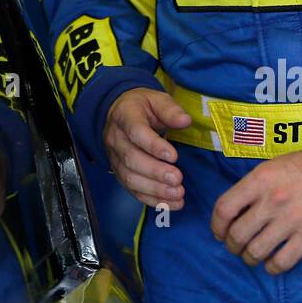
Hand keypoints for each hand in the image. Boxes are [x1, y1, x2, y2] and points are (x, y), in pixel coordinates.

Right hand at [103, 88, 191, 208]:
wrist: (118, 113)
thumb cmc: (142, 106)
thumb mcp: (156, 99)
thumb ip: (170, 109)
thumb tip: (185, 121)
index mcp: (124, 116)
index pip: (136, 132)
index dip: (154, 146)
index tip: (173, 156)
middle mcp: (116, 139)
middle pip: (132, 159)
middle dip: (156, 172)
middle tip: (178, 179)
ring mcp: (115, 159)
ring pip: (130, 178)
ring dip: (155, 189)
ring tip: (178, 194)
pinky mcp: (120, 173)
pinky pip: (133, 190)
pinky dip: (152, 200)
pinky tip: (171, 204)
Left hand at [210, 147, 301, 274]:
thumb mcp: (273, 166)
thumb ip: (253, 186)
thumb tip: (237, 208)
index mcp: (259, 180)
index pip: (224, 208)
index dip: (216, 225)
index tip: (219, 232)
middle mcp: (271, 202)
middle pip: (238, 234)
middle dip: (232, 245)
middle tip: (235, 246)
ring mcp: (290, 221)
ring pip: (256, 251)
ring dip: (250, 257)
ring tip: (252, 255)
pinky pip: (282, 262)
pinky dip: (272, 268)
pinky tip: (271, 264)